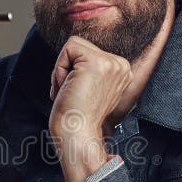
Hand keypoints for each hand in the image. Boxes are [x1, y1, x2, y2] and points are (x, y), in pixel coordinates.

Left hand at [49, 36, 131, 181]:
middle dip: (67, 69)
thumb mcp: (90, 87)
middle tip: (73, 94)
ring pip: (73, 46)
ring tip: (71, 92)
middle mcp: (121, 65)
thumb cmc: (77, 117)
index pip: (88, 52)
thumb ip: (89, 70)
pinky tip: (68, 89)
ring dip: (62, 70)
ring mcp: (111, 63)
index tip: (79, 95)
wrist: (78, 136)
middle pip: (80, 46)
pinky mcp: (96, 62)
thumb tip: (74, 51)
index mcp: (122, 71)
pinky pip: (68, 48)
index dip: (74, 72)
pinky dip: (59, 69)